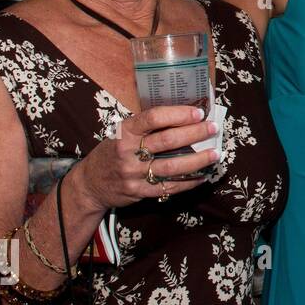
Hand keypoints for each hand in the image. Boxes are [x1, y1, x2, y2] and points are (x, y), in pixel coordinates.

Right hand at [69, 106, 218, 212]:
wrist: (89, 184)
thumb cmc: (112, 153)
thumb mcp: (122, 134)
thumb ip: (146, 128)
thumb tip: (184, 117)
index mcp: (124, 132)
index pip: (153, 118)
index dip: (177, 114)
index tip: (198, 112)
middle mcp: (128, 152)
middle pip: (167, 142)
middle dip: (194, 134)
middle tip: (213, 128)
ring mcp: (133, 174)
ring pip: (171, 167)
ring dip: (197, 160)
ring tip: (215, 153)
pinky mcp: (139, 192)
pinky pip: (169, 187)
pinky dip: (189, 182)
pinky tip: (203, 175)